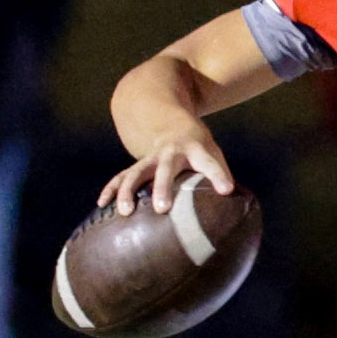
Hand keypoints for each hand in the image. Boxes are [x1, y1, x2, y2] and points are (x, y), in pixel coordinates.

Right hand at [101, 131, 233, 213]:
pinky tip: (102, 204)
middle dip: (162, 188)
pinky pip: (120, 177)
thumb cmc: (200, 149)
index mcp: (197, 150)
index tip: (226, 190)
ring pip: (135, 173)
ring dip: (128, 191)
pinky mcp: (136, 165)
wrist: (172, 124)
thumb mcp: (214, 155)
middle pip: (165, 169)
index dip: (218, 176)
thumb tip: (234, 211)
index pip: (210, 163)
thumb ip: (222, 177)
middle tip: (162, 209)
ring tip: (124, 212)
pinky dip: (110, 189)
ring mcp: (149, 158)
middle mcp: (171, 153)